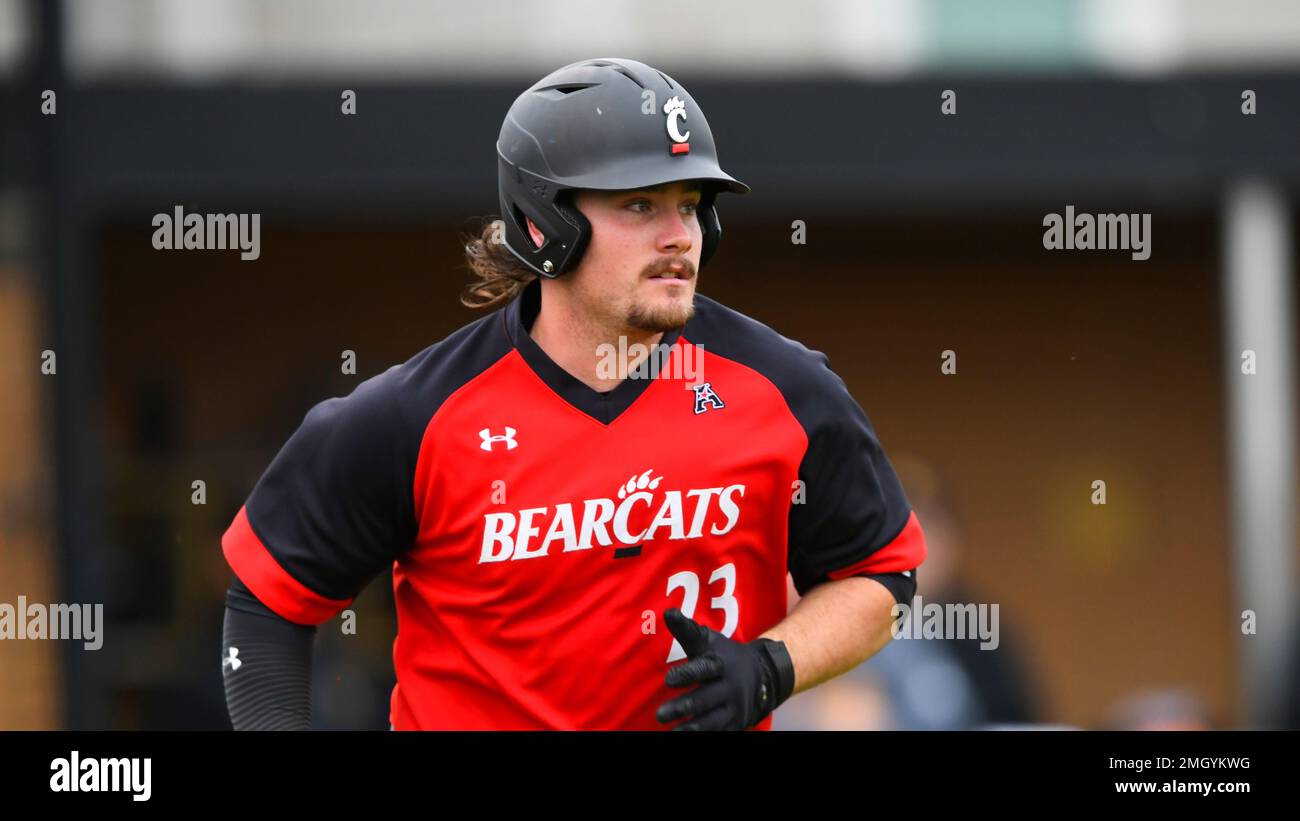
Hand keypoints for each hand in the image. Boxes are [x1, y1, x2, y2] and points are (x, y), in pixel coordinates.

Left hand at [655, 607, 794, 729]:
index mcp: (721, 664)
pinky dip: (702, 736)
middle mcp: (730, 687)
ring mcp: (734, 709)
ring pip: (713, 722)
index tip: (668, 680)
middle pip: (706, 699)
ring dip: (691, 728)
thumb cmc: (724, 656)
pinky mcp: (736, 725)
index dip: (688, 674)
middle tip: (660, 714)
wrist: (763, 675)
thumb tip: (667, 612)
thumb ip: (687, 630)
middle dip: (683, 707)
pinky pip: (719, 733)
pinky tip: (683, 736)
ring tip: (672, 733)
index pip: (705, 669)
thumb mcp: (708, 641)